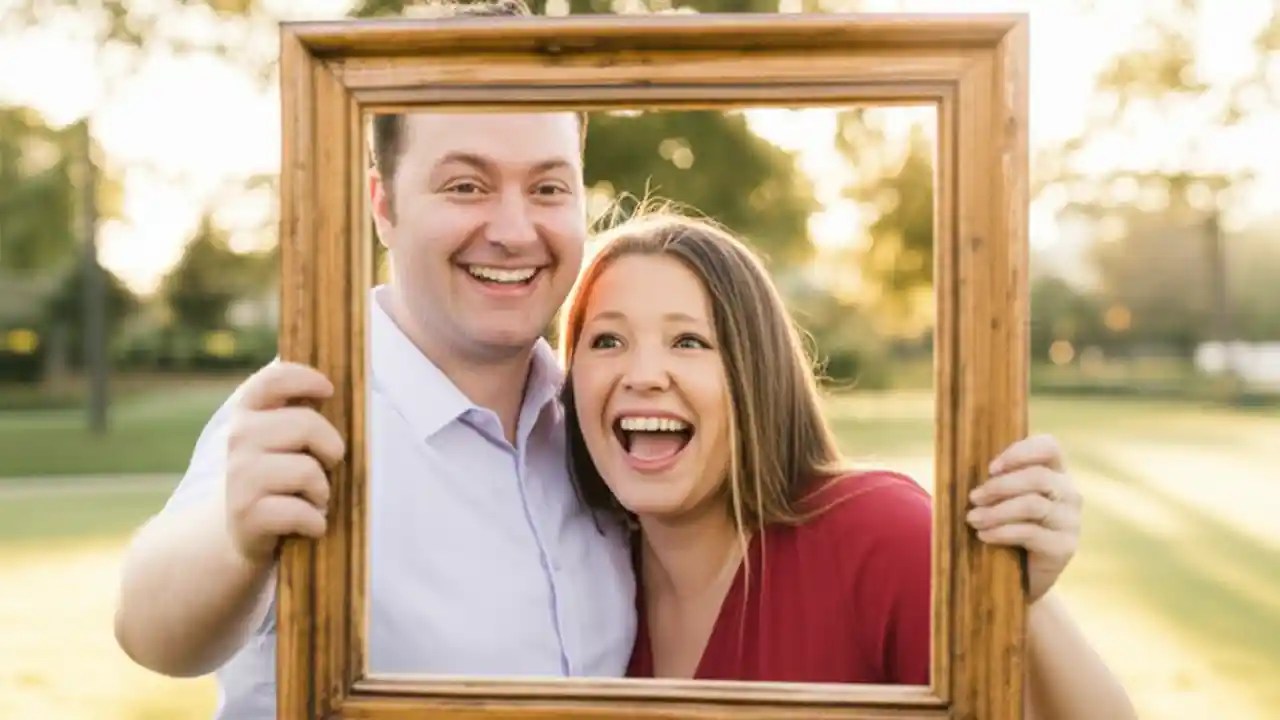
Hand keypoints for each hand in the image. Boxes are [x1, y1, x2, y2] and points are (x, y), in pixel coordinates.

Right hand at [225, 362, 345, 565]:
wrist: (243, 530)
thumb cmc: (281, 477)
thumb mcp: (286, 441)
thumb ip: (303, 414)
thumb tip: (339, 391)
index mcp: (249, 412)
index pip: (273, 381)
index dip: (304, 378)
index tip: (328, 390)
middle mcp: (238, 438)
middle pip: (305, 425)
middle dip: (331, 448)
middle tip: (328, 466)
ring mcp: (239, 476)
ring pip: (307, 471)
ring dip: (322, 491)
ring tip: (313, 499)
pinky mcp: (245, 513)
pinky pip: (301, 512)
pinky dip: (315, 522)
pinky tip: (307, 524)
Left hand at [966, 434, 1080, 602]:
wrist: (1017, 579)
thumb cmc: (1004, 529)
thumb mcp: (1000, 500)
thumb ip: (994, 479)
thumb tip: (961, 461)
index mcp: (1055, 473)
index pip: (1049, 447)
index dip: (1020, 452)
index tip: (990, 468)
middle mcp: (1068, 494)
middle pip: (1038, 477)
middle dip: (999, 485)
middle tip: (973, 498)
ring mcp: (1070, 521)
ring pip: (1032, 505)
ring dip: (996, 511)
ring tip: (972, 519)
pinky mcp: (1064, 547)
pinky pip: (1030, 532)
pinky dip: (1001, 532)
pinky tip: (983, 536)